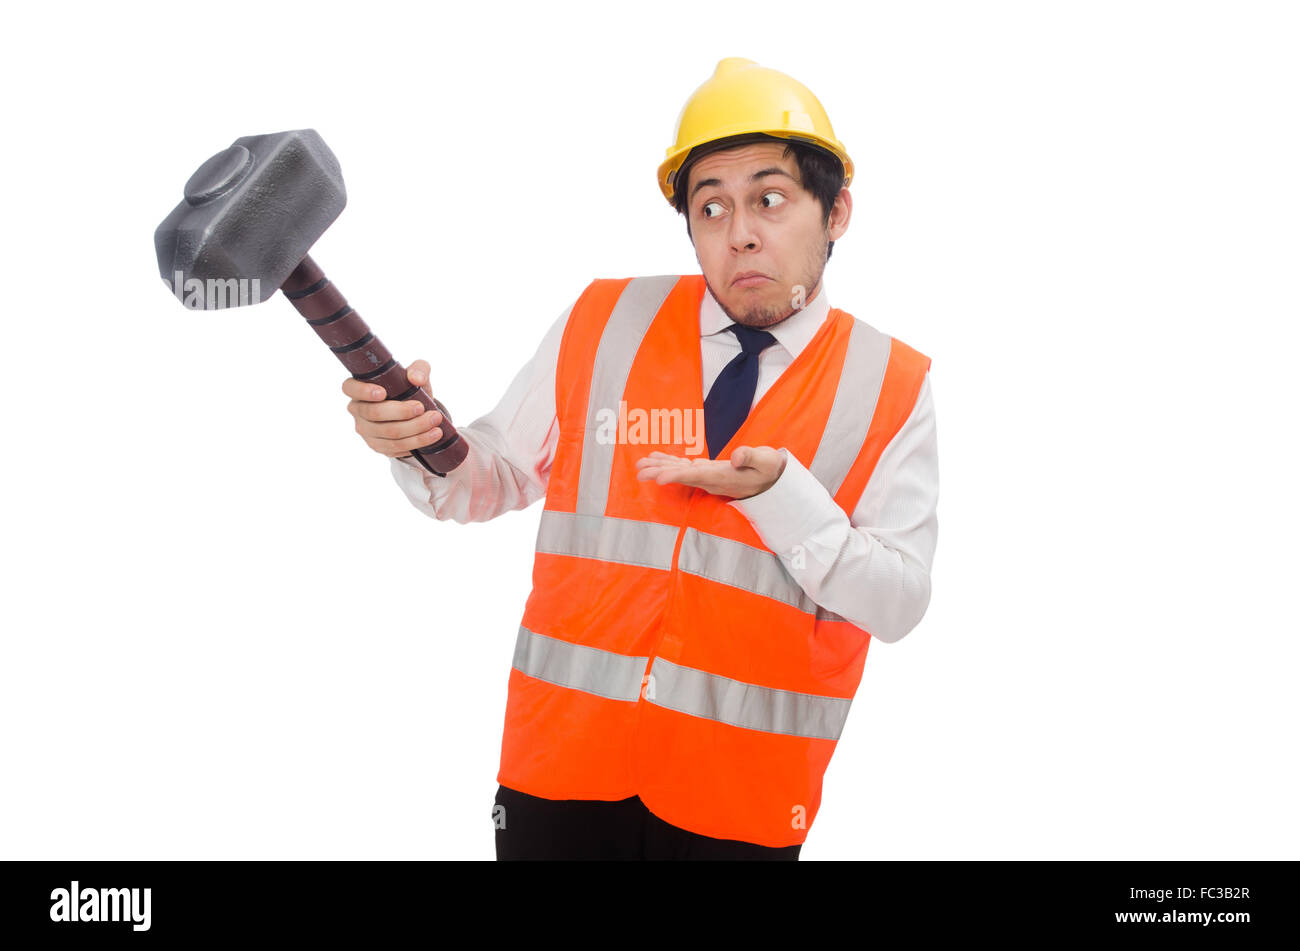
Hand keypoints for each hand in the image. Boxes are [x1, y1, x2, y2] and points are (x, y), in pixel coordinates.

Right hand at [342, 359, 443, 458]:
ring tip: (435, 421)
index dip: (363, 391)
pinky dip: (417, 441)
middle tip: (422, 408)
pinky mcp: (378, 446)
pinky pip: (397, 447)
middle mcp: (357, 410)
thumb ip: (419, 369)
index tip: (383, 392)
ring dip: (415, 428)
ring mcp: (366, 431)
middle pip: (374, 413)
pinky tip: (433, 434)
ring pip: (389, 433)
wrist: (415, 412)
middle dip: (401, 411)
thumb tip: (416, 379)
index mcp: (358, 388)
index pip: (350, 388)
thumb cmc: (409, 388)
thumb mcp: (416, 374)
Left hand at [634, 446, 786, 499]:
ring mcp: (709, 477)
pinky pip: (686, 469)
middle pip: (681, 476)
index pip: (696, 476)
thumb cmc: (770, 469)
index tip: (658, 478)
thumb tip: (736, 458)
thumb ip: (750, 457)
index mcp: (722, 477)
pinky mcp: (709, 472)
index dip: (676, 476)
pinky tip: (658, 459)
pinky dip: (671, 463)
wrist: (774, 481)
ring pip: (680, 472)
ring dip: (660, 467)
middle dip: (659, 472)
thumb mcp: (766, 461)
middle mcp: (711, 480)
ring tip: (641, 464)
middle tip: (639, 470)